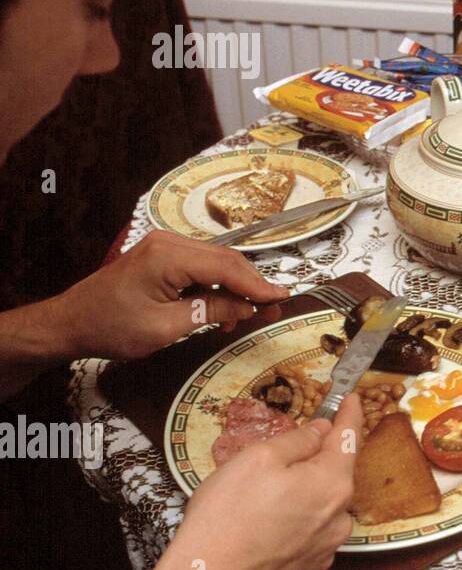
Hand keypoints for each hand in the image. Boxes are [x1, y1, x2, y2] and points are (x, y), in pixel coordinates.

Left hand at [51, 230, 289, 359]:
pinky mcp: (162, 254)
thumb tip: (248, 308)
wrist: (70, 322)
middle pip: (227, 260)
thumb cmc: (111, 327)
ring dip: (236, 287)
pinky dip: (217, 285)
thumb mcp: (165, 328)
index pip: (227, 268)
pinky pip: (201, 265)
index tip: (283, 299)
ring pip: (217, 262)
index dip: (258, 285)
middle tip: (274, 309)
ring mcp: (165, 245)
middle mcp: (169, 241)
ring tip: (249, 314)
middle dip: (252, 285)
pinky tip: (223, 309)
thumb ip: (211, 313)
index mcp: (168, 256)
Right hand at [132, 394, 363, 569]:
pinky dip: (296, 519)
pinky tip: (267, 521)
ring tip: (264, 492)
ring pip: (322, 504)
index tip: (353, 398)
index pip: (349, 437)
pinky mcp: (308, 568)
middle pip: (336, 473)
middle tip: (292, 443)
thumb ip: (299, 439)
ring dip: (305, 490)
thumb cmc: (227, 516)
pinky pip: (309, 532)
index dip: (350, 414)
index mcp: (333, 483)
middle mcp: (339, 517)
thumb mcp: (259, 458)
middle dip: (318, 456)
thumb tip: (321, 430)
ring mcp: (326, 547)